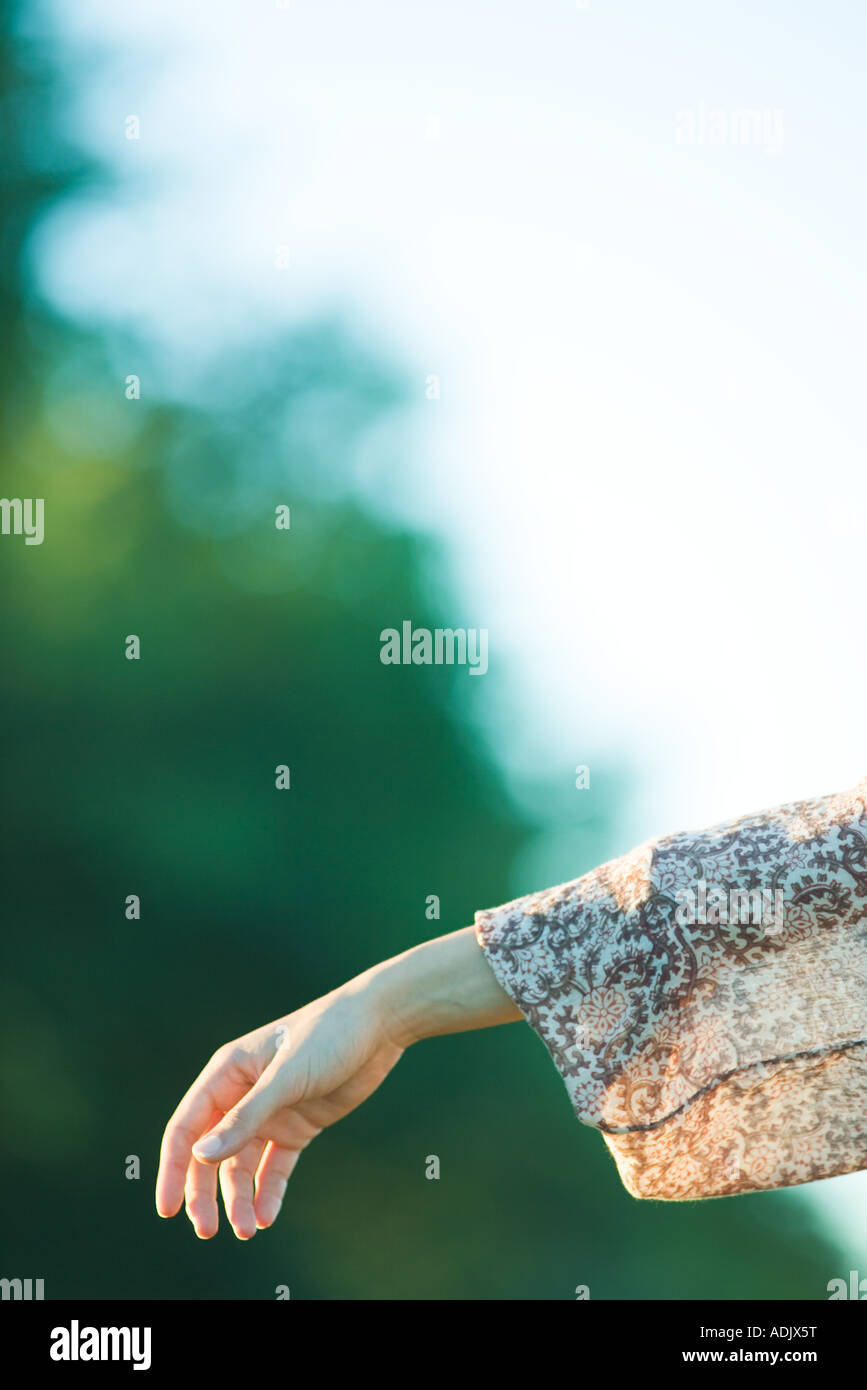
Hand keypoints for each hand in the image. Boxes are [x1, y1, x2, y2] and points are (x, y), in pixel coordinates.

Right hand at [155, 927, 518, 1239]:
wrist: (379, 1025)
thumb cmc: (328, 1036)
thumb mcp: (285, 1077)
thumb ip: (245, 1117)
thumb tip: (201, 1155)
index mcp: (228, 1073)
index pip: (188, 1126)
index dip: (173, 1168)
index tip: (167, 1209)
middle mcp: (242, 1095)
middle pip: (211, 1153)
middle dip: (204, 1193)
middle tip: (207, 1231)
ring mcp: (271, 1113)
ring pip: (242, 1166)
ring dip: (239, 1199)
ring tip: (247, 1230)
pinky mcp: (298, 1126)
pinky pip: (274, 1167)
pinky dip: (268, 1192)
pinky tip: (267, 1216)